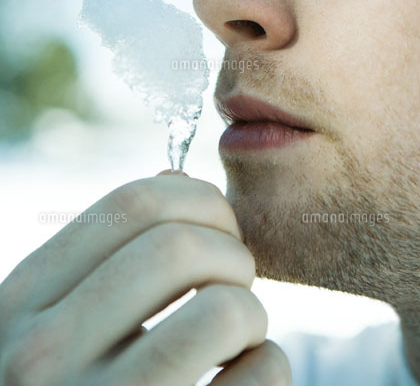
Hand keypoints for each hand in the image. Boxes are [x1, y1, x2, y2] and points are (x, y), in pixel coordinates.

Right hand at [0, 171, 290, 384]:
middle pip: (180, 247)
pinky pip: (259, 376)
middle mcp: (44, 357)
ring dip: (250, 311)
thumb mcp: (58, 312)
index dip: (198, 198)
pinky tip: (238, 380)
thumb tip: (175, 180)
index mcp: (23, 301)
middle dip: (231, 252)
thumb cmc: (72, 378)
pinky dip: (269, 365)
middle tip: (233, 279)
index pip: (132, 202)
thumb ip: (107, 248)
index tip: (216, 224)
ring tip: (233, 333)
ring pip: (224, 310)